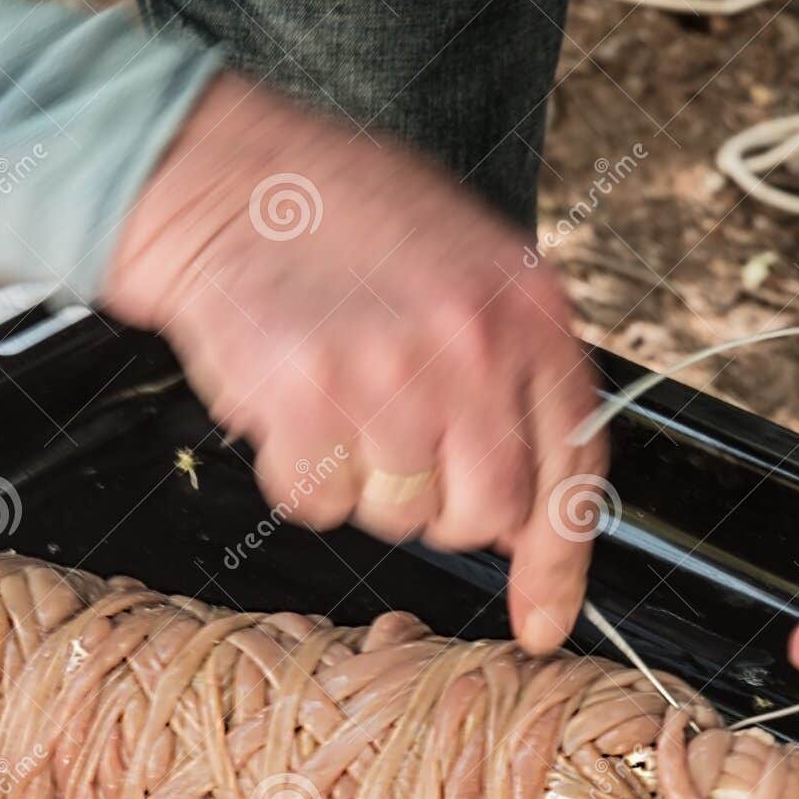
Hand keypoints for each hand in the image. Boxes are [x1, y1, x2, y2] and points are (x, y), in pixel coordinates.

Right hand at [101, 72, 603, 654]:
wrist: (227, 176)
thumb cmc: (344, 218)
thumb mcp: (470, 268)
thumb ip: (513, 374)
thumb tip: (532, 500)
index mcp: (530, 314)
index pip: (572, 471)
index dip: (557, 562)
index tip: (542, 622)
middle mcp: (472, 350)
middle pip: (482, 515)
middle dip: (440, 506)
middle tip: (398, 444)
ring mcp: (391, 379)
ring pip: (397, 516)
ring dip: (364, 478)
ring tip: (339, 390)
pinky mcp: (308, 404)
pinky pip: (320, 503)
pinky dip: (300, 472)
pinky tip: (295, 401)